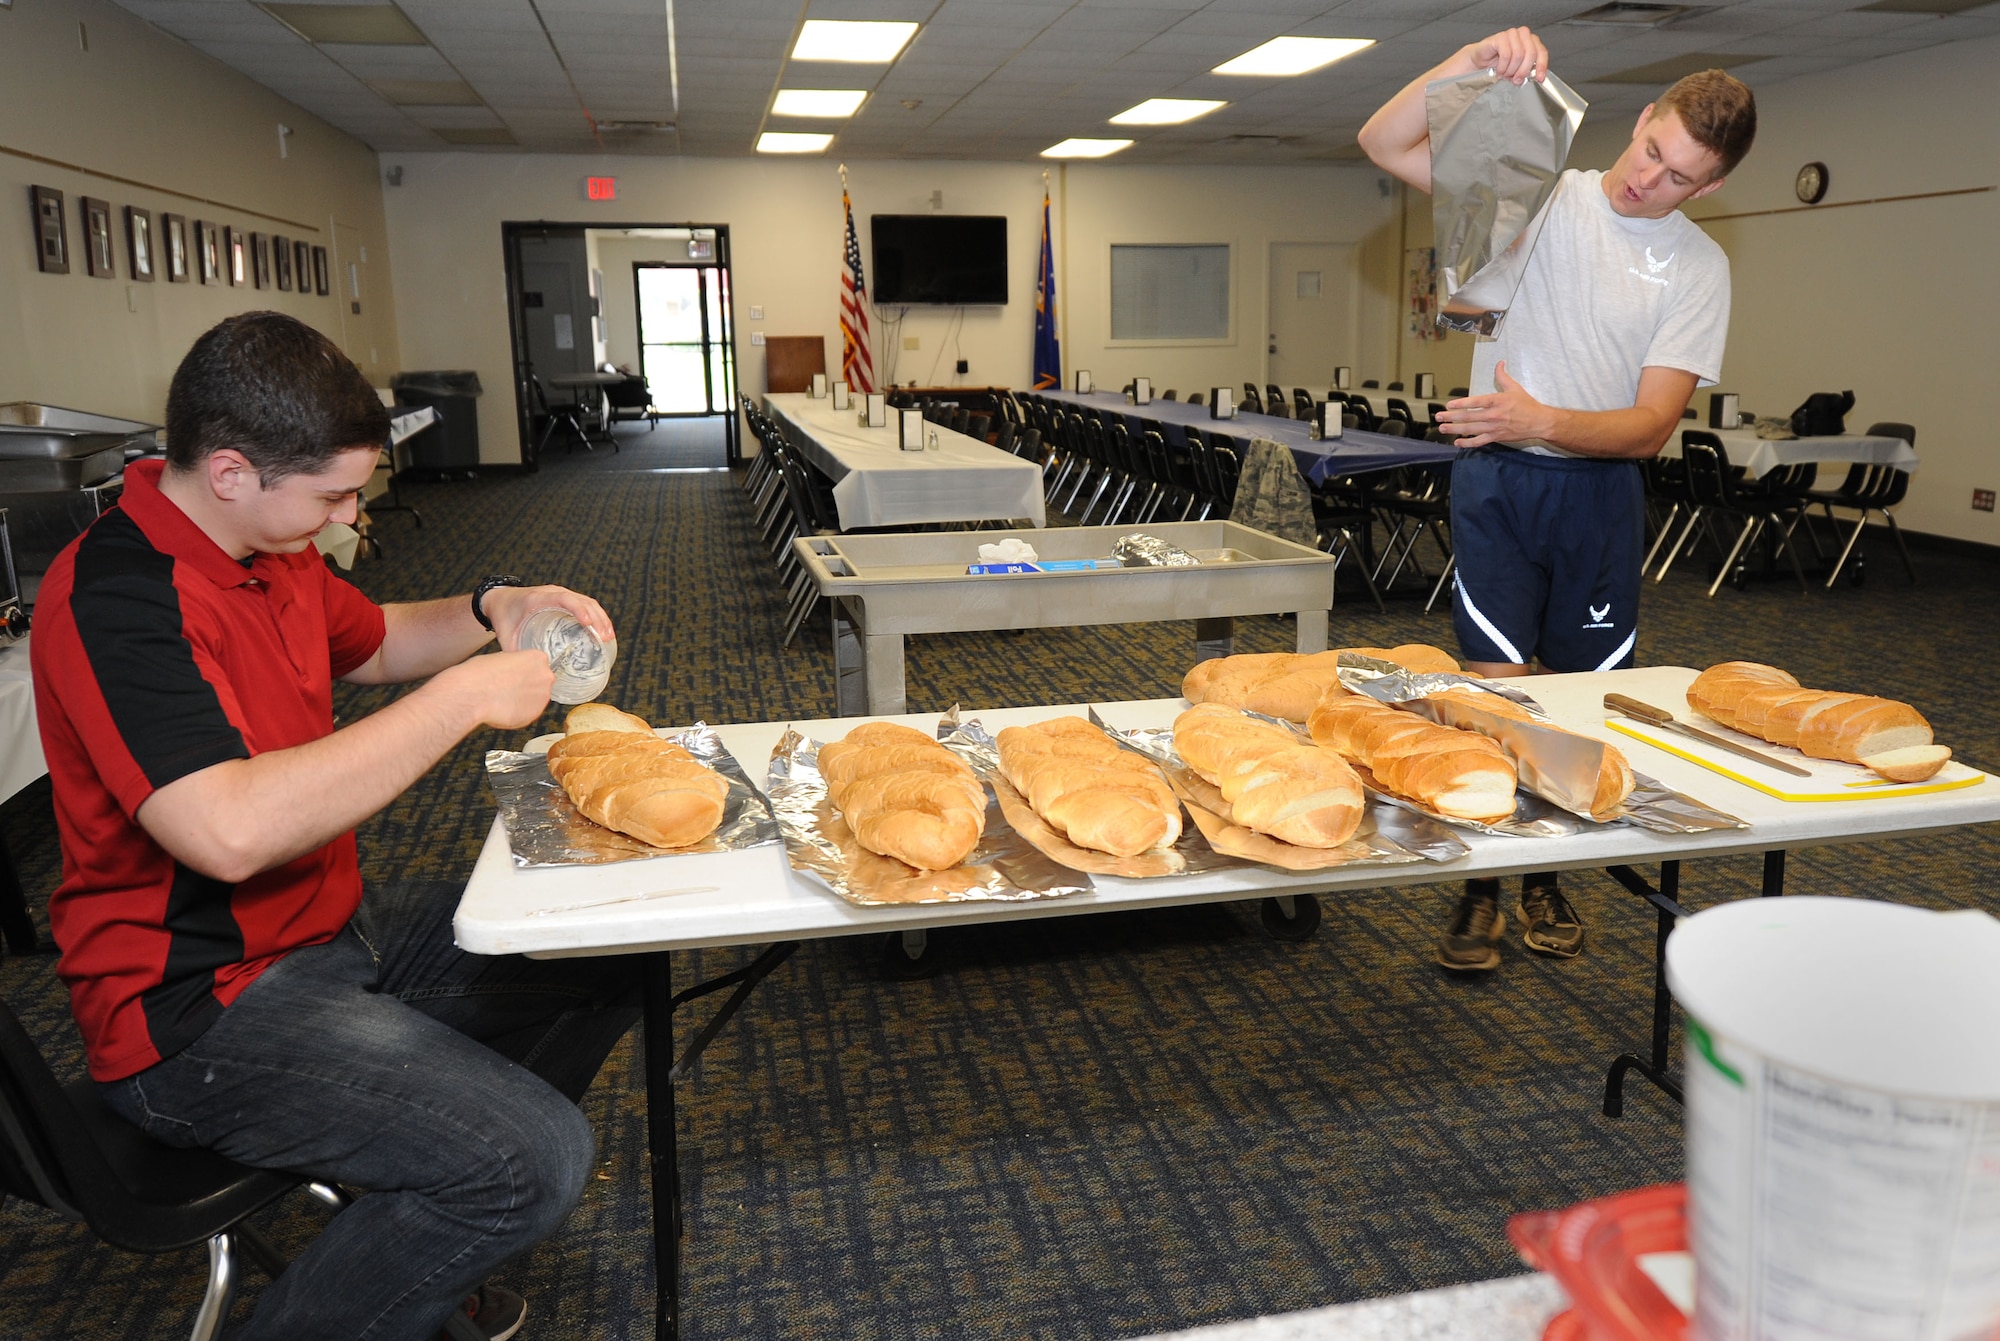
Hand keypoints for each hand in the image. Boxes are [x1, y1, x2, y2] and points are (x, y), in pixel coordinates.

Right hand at [440, 648, 556, 730]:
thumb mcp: (499, 658)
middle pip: (539, 682)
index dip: (523, 672)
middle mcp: (545, 676)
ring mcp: (543, 697)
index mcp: (537, 658)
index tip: (515, 676)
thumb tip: (513, 670)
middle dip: (526, 686)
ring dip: (523, 700)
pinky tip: (504, 709)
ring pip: (535, 699)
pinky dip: (518, 713)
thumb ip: (514, 664)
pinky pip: (528, 714)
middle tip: (508, 689)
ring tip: (504, 700)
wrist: (472, 695)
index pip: (537, 665)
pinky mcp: (535, 715)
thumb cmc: (480, 675)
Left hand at [481, 584, 615, 650]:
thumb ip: (516, 654)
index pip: (564, 599)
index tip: (588, 623)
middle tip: (605, 638)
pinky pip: (585, 604)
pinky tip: (602, 631)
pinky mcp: (564, 599)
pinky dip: (596, 616)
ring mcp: (561, 594)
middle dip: (597, 618)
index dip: (579, 609)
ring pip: (587, 602)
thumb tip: (530, 675)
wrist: (499, 600)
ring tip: (609, 636)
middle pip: (582, 601)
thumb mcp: (506, 636)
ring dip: (601, 617)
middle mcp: (553, 593)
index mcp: (539, 598)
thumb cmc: (503, 617)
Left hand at [1434, 363, 1552, 448]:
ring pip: (1470, 429)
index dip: (1461, 404)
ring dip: (1454, 429)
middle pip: (1468, 417)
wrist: (1539, 422)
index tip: (1449, 405)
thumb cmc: (1527, 405)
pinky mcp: (1496, 437)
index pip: (1475, 402)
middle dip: (1451, 418)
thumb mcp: (1514, 387)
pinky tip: (1457, 442)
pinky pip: (1478, 441)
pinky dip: (1467, 443)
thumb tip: (1499, 363)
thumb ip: (1502, 376)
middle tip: (1438, 417)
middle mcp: (1493, 415)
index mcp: (1497, 401)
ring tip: (1442, 428)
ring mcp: (1494, 427)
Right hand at [1464, 27, 1546, 83]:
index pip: (1541, 52)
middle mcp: (1523, 35)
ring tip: (1505, 74)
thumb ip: (1527, 70)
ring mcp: (1512, 34)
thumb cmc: (1499, 63)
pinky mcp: (1500, 37)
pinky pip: (1506, 55)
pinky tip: (1499, 70)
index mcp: (1531, 40)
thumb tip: (1535, 77)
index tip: (1539, 78)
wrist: (1480, 60)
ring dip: (1511, 70)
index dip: (1542, 66)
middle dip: (1523, 70)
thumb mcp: (1517, 68)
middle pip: (1531, 53)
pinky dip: (1502, 67)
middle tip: (1516, 80)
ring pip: (1518, 55)